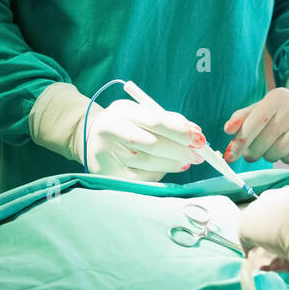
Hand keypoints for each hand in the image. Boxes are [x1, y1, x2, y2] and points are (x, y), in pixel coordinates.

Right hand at [79, 99, 205, 181]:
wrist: (88, 136)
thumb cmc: (123, 122)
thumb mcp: (139, 111)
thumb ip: (167, 118)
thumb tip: (195, 132)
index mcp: (120, 112)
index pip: (154, 121)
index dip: (179, 131)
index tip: (199, 138)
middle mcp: (111, 133)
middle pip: (152, 145)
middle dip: (181, 151)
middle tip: (200, 155)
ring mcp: (108, 156)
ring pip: (149, 164)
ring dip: (173, 164)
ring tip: (185, 161)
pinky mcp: (110, 175)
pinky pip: (143, 178)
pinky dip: (160, 173)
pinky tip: (166, 167)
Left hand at [223, 87, 288, 163]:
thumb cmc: (282, 111)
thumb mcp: (262, 107)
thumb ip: (242, 117)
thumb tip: (228, 129)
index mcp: (277, 98)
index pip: (253, 124)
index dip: (239, 142)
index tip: (230, 156)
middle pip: (263, 142)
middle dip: (252, 152)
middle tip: (250, 153)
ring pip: (276, 152)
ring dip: (269, 155)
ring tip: (272, 146)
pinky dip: (285, 158)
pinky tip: (288, 148)